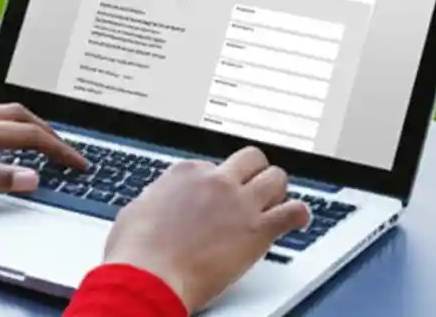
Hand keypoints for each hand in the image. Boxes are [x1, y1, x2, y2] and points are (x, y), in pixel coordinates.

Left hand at [0, 103, 87, 202]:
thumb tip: (31, 177)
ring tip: (41, 144)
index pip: (27, 135)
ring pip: (0, 116)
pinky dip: (4, 130)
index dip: (58, 150)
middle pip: (18, 115)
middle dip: (50, 130)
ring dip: (27, 126)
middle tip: (68, 152)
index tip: (79, 164)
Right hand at [102, 146, 310, 311]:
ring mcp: (239, 203)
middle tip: (254, 189)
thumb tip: (159, 203)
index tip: (218, 196)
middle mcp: (216, 181)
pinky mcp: (257, 230)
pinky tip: (298, 220)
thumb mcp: (137, 210)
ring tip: (276, 202)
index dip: (217, 183)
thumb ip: (157, 200)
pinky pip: (293, 212)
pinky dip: (299, 215)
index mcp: (187, 173)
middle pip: (250, 159)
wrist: (148, 275)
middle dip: (254, 172)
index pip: (213, 166)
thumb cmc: (136, 251)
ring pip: (276, 178)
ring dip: (278, 190)